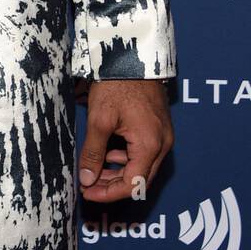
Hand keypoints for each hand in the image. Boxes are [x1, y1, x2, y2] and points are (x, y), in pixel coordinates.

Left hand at [77, 79, 172, 203]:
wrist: (133, 56)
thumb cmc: (117, 84)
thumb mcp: (99, 119)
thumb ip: (93, 152)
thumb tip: (86, 179)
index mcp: (150, 145)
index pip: (132, 185)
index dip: (108, 194)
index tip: (87, 193)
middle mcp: (163, 144)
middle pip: (139, 179)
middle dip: (112, 184)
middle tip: (87, 183)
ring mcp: (164, 136)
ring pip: (141, 167)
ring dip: (117, 171)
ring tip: (93, 166)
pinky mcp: (159, 128)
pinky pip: (144, 152)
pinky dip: (125, 157)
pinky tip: (108, 150)